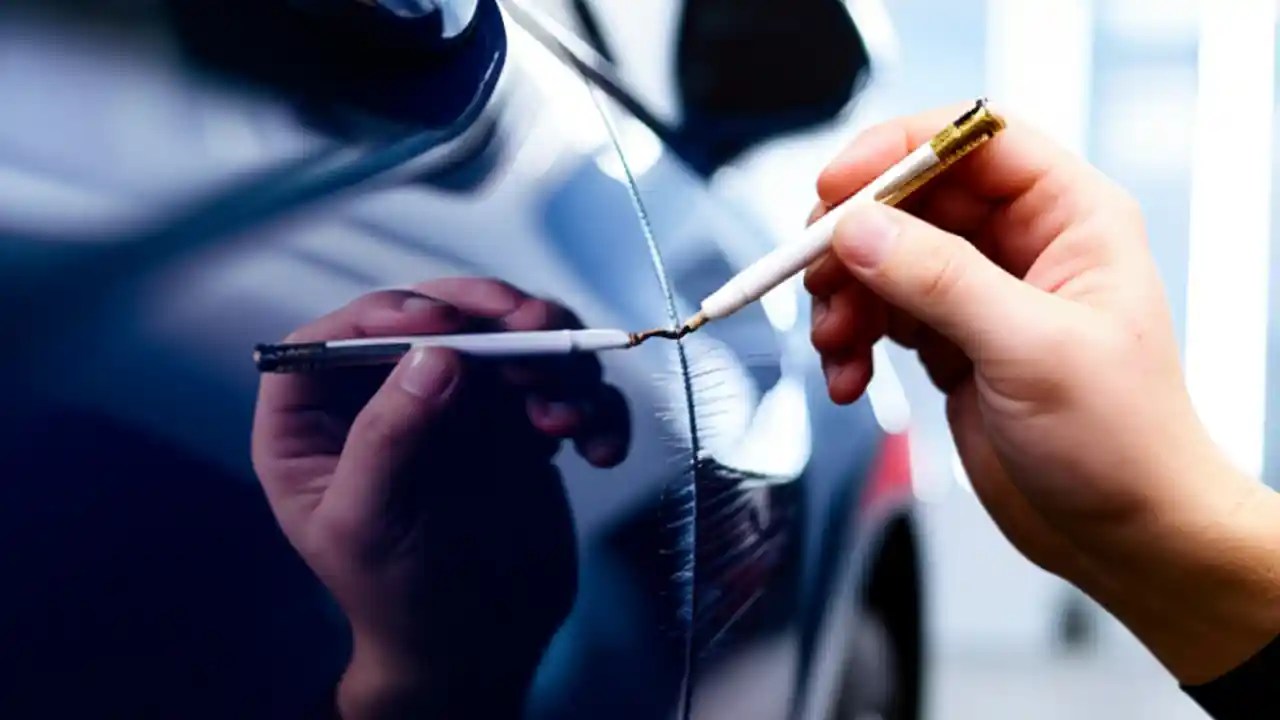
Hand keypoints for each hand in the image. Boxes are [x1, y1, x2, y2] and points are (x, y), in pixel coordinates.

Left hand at [252, 278, 630, 718]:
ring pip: (510, 338)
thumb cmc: (396, 596)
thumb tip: (434, 355)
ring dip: (552, 357)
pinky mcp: (518, 422)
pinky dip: (593, 407)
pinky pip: (563, 387)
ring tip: (564, 418)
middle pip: (437, 316)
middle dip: (492, 314)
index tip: (442, 325)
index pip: (340, 338)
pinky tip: (598, 451)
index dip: (388, 314)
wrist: (478, 648)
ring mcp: (459, 404)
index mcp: (319, 419)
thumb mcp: (365, 525)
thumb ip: (386, 438)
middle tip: (537, 327)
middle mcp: (389, 395)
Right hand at [807, 104, 1279, 682]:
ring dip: (844, 296)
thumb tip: (859, 229)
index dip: (898, 152)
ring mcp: (982, 295)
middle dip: (854, 238)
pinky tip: (848, 377)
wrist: (1124, 536)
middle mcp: (1024, 245)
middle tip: (816, 278)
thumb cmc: (1121, 442)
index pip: (974, 142)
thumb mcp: (1031, 351)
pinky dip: (851, 342)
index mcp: (1071, 218)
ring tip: (835, 343)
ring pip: (885, 259)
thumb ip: (940, 280)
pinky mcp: (952, 343)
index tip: (836, 187)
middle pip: (913, 201)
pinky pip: (880, 316)